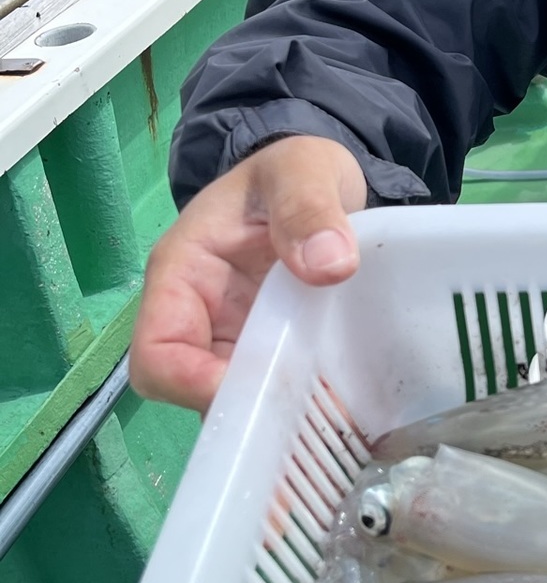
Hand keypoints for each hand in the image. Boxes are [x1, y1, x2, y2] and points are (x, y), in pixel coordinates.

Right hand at [130, 136, 366, 413]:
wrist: (320, 179)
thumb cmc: (292, 169)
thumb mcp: (300, 169)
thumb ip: (307, 207)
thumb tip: (330, 264)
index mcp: (183, 275)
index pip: (157, 354)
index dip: (193, 384)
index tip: (259, 387)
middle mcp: (202, 318)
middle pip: (198, 392)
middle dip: (249, 410)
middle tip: (315, 410)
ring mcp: (239, 338)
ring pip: (243, 400)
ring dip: (285, 413)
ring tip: (341, 414)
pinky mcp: (278, 348)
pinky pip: (282, 389)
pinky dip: (311, 402)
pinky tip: (352, 402)